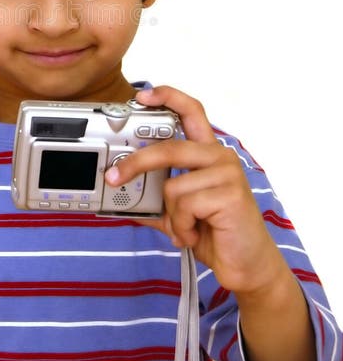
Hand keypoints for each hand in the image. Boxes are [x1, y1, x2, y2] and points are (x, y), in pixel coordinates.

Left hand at [105, 85, 284, 295]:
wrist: (246, 265)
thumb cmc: (215, 232)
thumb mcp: (179, 210)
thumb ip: (155, 196)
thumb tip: (119, 191)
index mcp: (208, 154)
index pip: (191, 111)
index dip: (168, 97)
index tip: (142, 96)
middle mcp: (220, 157)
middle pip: (170, 148)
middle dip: (137, 163)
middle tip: (114, 177)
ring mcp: (227, 174)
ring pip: (173, 187)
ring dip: (173, 216)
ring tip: (188, 228)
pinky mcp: (230, 194)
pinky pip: (184, 206)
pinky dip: (183, 227)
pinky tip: (197, 234)